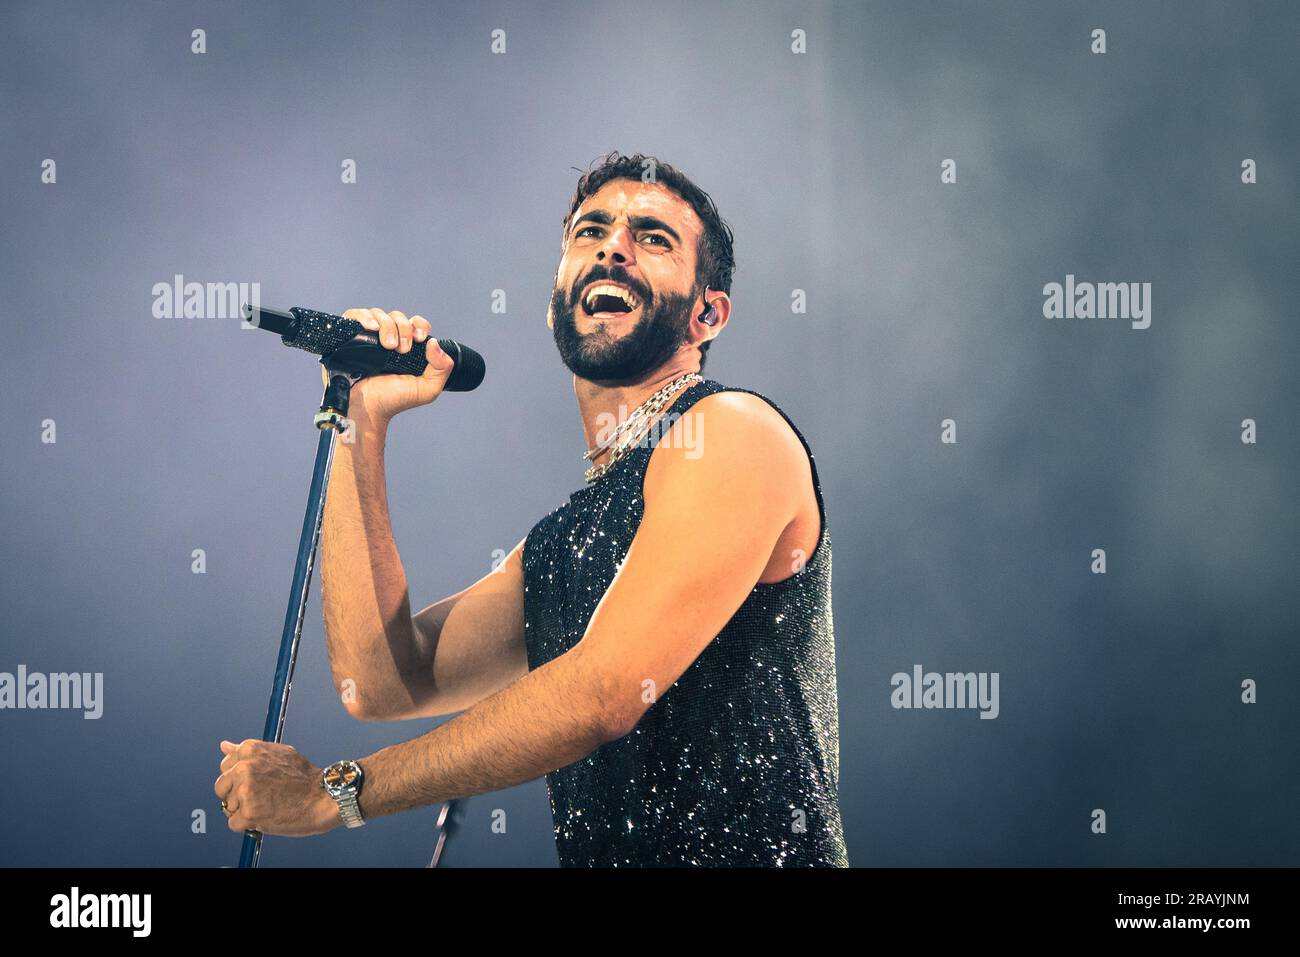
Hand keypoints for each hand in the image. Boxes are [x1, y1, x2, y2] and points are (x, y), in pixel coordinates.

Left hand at [214, 739, 339, 836]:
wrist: (324, 797)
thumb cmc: (305, 777)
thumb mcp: (279, 753)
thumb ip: (250, 752)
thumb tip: (224, 746)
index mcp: (250, 750)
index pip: (225, 766)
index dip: (239, 777)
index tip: (254, 782)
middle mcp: (244, 768)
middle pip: (221, 787)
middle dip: (236, 795)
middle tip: (260, 797)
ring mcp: (245, 791)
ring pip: (228, 807)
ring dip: (244, 810)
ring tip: (268, 805)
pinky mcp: (248, 813)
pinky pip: (234, 823)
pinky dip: (248, 825)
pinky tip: (266, 816)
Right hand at [319, 308, 454, 423]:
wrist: (367, 409)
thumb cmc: (394, 400)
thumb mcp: (427, 389)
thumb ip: (442, 368)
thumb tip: (434, 342)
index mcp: (406, 347)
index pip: (415, 323)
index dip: (419, 324)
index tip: (420, 338)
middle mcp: (387, 339)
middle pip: (397, 316)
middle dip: (403, 329)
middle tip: (401, 350)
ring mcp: (367, 337)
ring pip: (378, 314)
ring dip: (386, 326)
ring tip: (387, 346)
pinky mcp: (349, 337)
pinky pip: (354, 315)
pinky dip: (363, 317)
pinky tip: (370, 328)